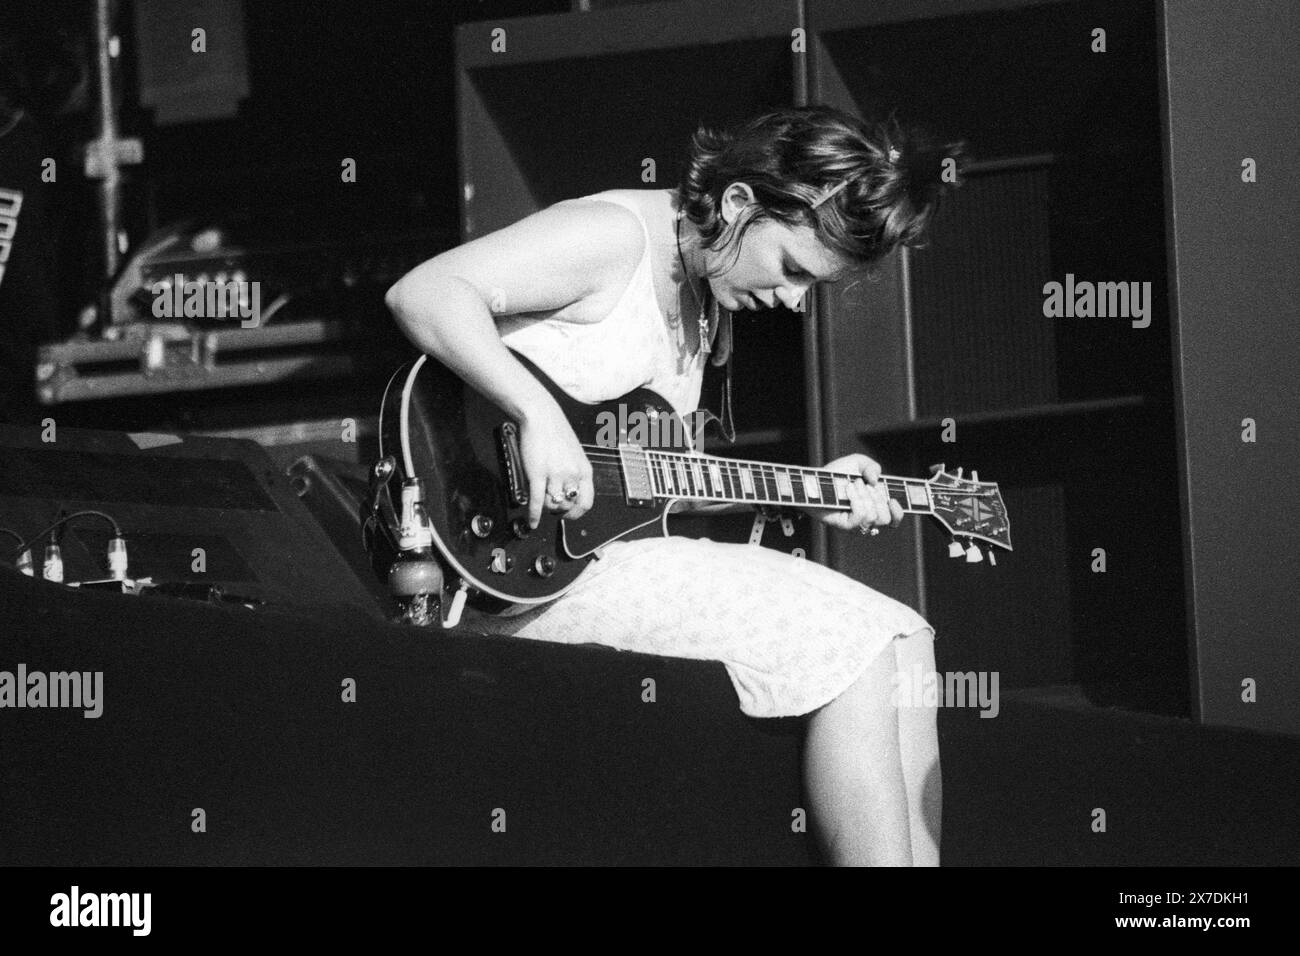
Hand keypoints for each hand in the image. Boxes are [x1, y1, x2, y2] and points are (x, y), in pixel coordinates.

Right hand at [519, 404, 594, 527]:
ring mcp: (555, 475)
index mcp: (584, 470)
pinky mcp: (537, 474)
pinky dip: (533, 515)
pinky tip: (532, 522)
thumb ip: (574, 474)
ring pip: (552, 504)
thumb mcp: (574, 455)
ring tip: (541, 503)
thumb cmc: (556, 433)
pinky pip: (537, 502)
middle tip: (551, 507)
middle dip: (559, 510)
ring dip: (546, 508)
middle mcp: (572, 474)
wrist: (541, 416)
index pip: (586, 503)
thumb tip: (568, 494)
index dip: (576, 513)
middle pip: (567, 506)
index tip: (568, 515)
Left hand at [812, 453, 901, 534]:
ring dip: (865, 497)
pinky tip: (849, 491)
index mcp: (874, 506)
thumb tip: (876, 481)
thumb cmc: (836, 473)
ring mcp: (855, 524)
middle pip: (885, 518)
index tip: (892, 500)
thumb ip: (872, 467)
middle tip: (863, 485)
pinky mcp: (845, 525)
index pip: (893, 520)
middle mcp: (866, 518)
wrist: (815, 479)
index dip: (898, 513)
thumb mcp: (857, 463)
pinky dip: (857, 501)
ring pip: (873, 516)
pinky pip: (861, 517)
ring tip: (852, 485)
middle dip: (877, 498)